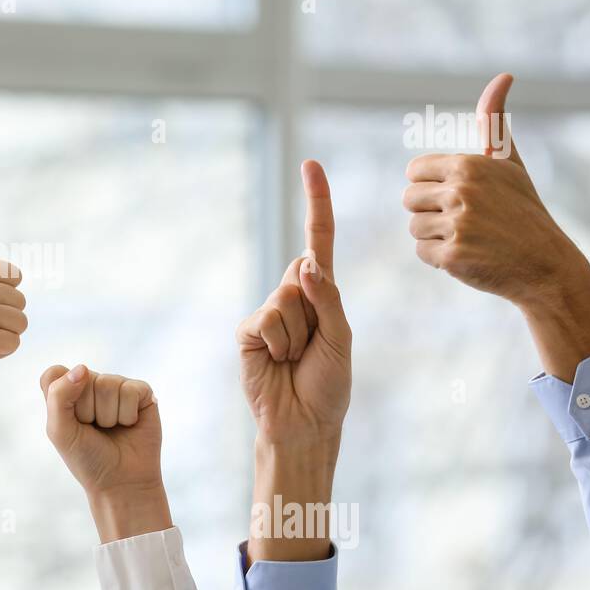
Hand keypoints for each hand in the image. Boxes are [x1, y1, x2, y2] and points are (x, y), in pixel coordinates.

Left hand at [40, 364, 169, 543]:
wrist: (121, 482)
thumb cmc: (87, 458)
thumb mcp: (60, 431)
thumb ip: (59, 396)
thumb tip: (82, 368)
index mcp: (66, 393)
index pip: (55, 373)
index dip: (61, 395)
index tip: (70, 421)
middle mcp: (91, 385)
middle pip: (83, 378)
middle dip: (87, 411)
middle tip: (95, 430)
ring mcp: (117, 387)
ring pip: (108, 384)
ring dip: (108, 416)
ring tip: (112, 429)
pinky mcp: (141, 393)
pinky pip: (131, 390)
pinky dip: (128, 415)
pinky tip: (129, 425)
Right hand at [238, 160, 351, 446]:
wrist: (302, 424)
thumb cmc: (328, 385)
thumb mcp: (341, 339)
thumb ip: (326, 299)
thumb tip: (303, 262)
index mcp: (321, 293)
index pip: (317, 239)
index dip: (316, 203)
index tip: (311, 165)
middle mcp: (293, 297)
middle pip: (301, 276)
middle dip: (315, 312)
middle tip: (314, 349)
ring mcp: (269, 313)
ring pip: (285, 300)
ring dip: (298, 335)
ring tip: (296, 360)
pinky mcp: (249, 332)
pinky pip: (266, 320)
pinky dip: (278, 343)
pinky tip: (277, 363)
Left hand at [404, 73, 589, 379]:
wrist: (546, 264)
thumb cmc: (523, 210)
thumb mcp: (510, 163)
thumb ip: (494, 122)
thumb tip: (503, 76)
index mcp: (468, 165)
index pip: (414, 171)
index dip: (432, 186)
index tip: (459, 195)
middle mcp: (461, 191)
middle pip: (409, 199)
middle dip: (431, 211)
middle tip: (468, 220)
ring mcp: (457, 224)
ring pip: (414, 226)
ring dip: (436, 235)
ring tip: (471, 237)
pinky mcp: (452, 255)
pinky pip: (422, 252)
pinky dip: (440, 258)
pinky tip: (470, 255)